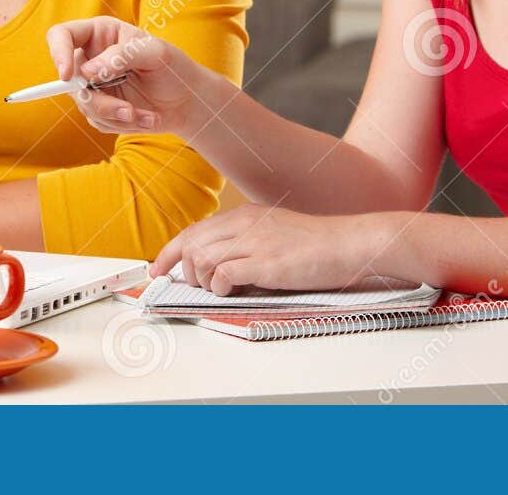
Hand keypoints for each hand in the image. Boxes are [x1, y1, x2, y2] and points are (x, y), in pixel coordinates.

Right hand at [44, 16, 211, 134]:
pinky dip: (123, 124)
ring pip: (85, 105)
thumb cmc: (173, 67)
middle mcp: (91, 58)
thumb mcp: (155, 53)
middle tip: (128, 111)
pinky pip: (98, 121)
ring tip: (146, 115)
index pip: (61, 35)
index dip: (58, 53)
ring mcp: (93, 85)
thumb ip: (122, 55)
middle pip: (70, 80)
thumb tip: (88, 71)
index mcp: (100, 34)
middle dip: (100, 101)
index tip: (68, 76)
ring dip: (117, 115)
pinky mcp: (100, 108)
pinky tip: (145, 118)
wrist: (187, 100)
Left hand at [151, 204, 390, 294]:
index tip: (158, 269)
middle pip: (191, 244)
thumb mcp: (274, 232)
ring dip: (203, 281)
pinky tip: (232, 291)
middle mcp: (244, 224)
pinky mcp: (266, 263)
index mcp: (244, 215)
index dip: (170, 252)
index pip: (193, 231)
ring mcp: (254, 242)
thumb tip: (218, 264)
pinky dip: (220, 287)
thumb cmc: (317, 244)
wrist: (349, 243)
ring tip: (218, 290)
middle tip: (193, 286)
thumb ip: (245, 242)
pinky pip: (224, 274)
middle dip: (183, 270)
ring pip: (202, 259)